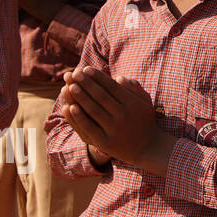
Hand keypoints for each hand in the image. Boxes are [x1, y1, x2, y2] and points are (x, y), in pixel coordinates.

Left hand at [58, 66, 174, 174]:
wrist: (147, 148)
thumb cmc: (144, 120)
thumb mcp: (145, 102)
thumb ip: (134, 88)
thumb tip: (118, 77)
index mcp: (132, 103)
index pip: (111, 87)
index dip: (98, 77)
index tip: (85, 68)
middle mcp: (123, 115)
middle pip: (101, 96)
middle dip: (86, 83)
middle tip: (74, 73)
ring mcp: (114, 129)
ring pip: (93, 110)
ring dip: (80, 97)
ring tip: (69, 86)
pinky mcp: (105, 142)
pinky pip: (89, 127)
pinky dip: (79, 117)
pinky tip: (70, 107)